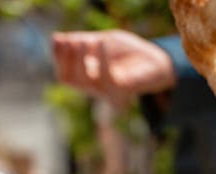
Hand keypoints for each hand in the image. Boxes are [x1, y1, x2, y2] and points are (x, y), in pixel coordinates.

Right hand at [52, 30, 175, 108]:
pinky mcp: (121, 91)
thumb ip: (84, 42)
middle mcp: (93, 89)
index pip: (64, 73)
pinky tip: (102, 42)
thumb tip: (57, 38)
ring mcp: (106, 93)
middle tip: (69, 40)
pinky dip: (101, 59)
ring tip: (83, 40)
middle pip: (68, 79)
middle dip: (64, 59)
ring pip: (83, 80)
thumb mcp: (103, 42)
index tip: (56, 38)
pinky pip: (106, 77)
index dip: (57, 57)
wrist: (159, 61)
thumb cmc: (130, 53)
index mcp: (86, 79)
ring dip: (80, 59)